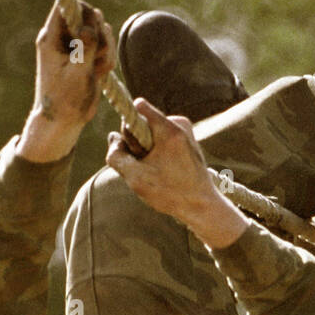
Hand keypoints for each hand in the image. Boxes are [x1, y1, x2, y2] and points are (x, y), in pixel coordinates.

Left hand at [17, 0, 115, 162]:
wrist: (62, 123)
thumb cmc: (65, 100)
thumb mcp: (77, 72)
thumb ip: (86, 44)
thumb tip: (92, 17)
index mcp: (52, 38)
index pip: (66, 6)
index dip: (84, 10)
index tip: (95, 28)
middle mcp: (62, 39)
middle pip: (88, 17)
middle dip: (101, 34)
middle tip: (101, 54)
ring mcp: (74, 49)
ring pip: (99, 33)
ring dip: (106, 49)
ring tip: (100, 69)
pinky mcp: (84, 60)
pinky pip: (102, 49)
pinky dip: (106, 60)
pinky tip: (100, 74)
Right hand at [106, 99, 248, 248]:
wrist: (202, 206)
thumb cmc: (170, 193)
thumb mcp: (135, 177)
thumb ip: (116, 156)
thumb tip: (112, 137)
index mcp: (170, 128)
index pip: (138, 108)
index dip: (129, 129)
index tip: (136, 150)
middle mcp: (180, 123)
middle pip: (144, 122)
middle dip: (138, 143)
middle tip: (148, 167)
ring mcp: (186, 131)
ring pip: (152, 133)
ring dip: (147, 151)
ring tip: (158, 171)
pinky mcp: (187, 140)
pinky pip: (161, 139)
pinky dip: (157, 153)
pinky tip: (164, 171)